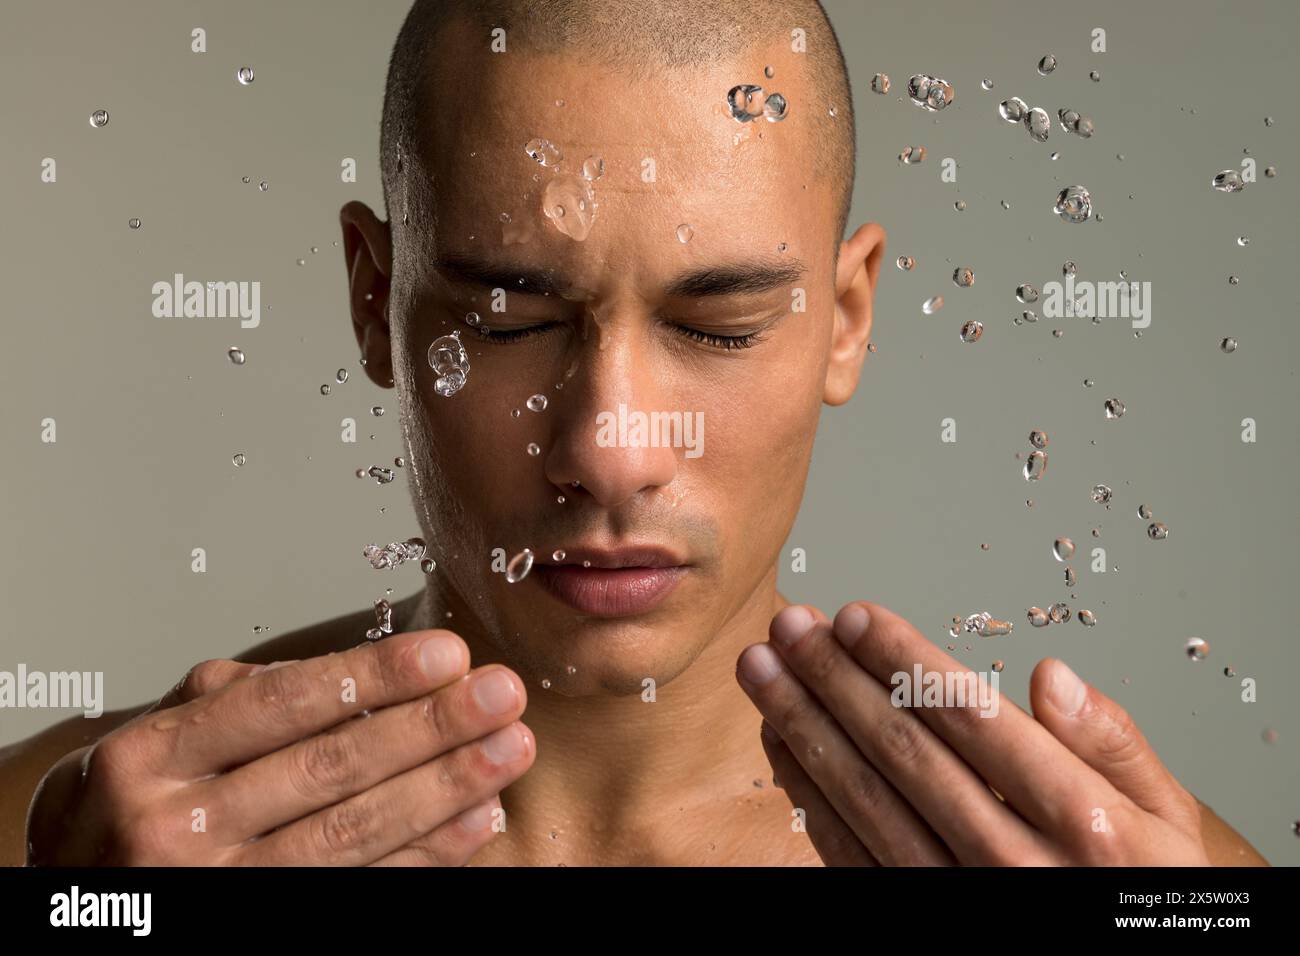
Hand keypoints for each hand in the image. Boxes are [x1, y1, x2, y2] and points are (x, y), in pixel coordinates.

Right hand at [26, 629, 534, 865]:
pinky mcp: (261, 926)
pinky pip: (359, 889)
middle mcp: (179, 828)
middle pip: (330, 769)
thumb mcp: (150, 740)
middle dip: (430, 728)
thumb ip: (236, 699)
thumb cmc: (122, 812)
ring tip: (508, 750)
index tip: (446, 654)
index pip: (282, 706)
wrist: (81, 906)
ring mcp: (220, 889)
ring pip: (352, 834)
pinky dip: (425, 856)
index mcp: (151, 759)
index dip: (373, 677)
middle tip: (500, 695)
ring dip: (443, 790)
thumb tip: (354, 673)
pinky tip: (475, 820)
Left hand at [736, 601, 1210, 864]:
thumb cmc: (1146, 895)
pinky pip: (852, 858)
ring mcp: (960, 899)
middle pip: (904, 753)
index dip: (905, 660)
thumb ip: (1113, 745)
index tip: (855, 615)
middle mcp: (1014, 862)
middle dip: (835, 680)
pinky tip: (782, 745)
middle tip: (788, 625)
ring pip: (865, 801)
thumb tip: (1051, 675)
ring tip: (764, 671)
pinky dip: (809, 798)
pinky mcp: (921, 922)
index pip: (972, 719)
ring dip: (804, 728)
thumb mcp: (1170, 822)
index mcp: (1081, 823)